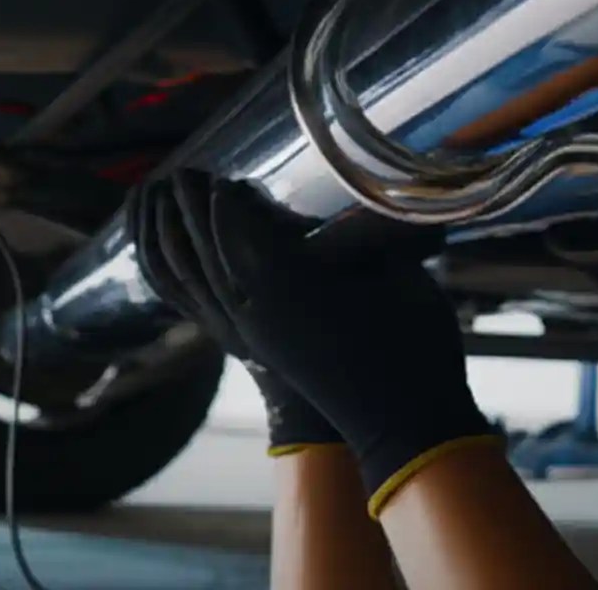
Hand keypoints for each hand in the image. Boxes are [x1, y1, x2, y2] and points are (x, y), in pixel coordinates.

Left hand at [131, 170, 493, 513]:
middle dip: (194, 214)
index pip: (240, 228)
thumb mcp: (400, 278)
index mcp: (290, 283)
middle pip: (211, 250)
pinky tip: (208, 263)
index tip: (223, 174)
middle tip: (184, 177)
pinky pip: (218, 306)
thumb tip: (345, 211)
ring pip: (209, 281)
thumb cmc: (414, 346)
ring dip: (193, 244)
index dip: (229, 198)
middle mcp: (257, 308)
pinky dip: (206, 278)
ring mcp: (255, 336)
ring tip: (185, 213)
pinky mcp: (262, 351)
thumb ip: (365, 238)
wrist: (406, 424)